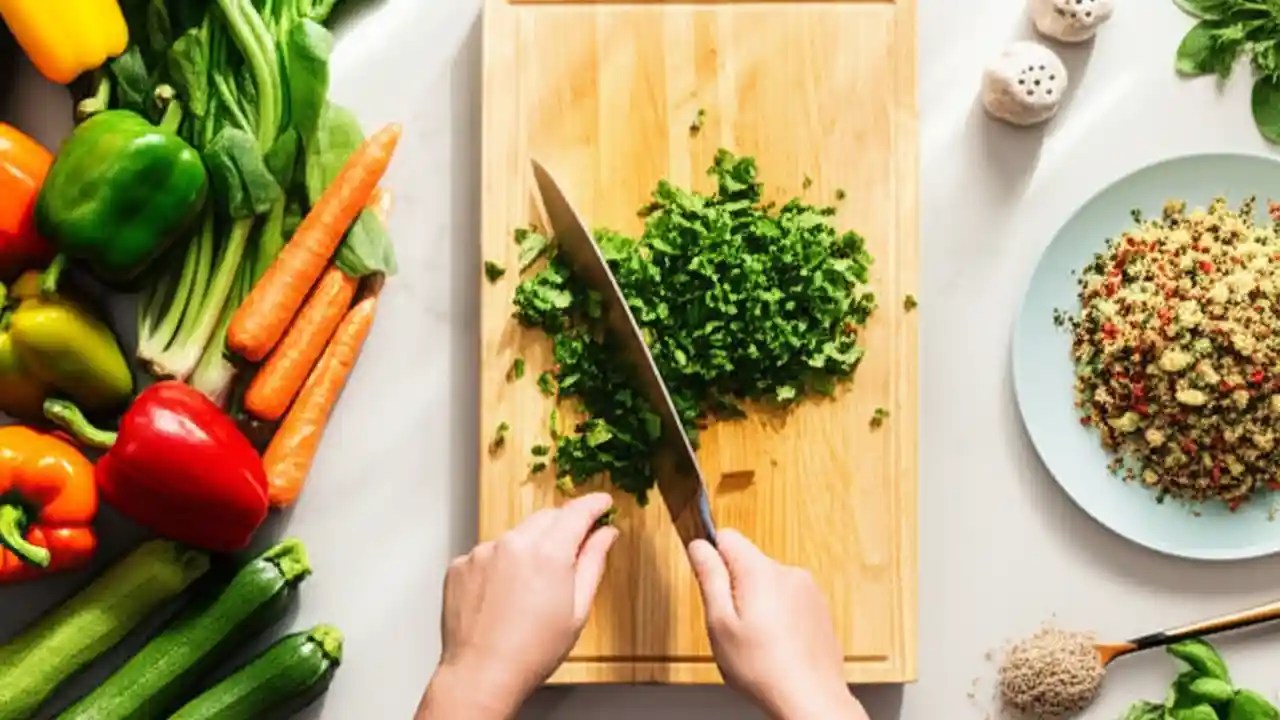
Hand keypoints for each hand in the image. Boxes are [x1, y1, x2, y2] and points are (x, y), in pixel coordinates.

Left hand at [417, 493, 618, 718]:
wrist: (481, 674)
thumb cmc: (531, 652)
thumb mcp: (577, 610)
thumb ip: (593, 563)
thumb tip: (605, 534)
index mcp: (548, 553)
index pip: (577, 512)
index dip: (594, 504)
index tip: (602, 502)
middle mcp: (513, 544)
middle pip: (546, 518)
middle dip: (562, 528)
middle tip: (570, 553)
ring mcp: (482, 552)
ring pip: (516, 536)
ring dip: (528, 549)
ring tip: (528, 591)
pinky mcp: (460, 564)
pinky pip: (488, 553)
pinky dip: (499, 565)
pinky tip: (502, 596)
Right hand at [688, 530, 868, 719]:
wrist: (810, 699)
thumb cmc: (762, 668)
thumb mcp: (720, 623)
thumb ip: (709, 577)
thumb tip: (698, 545)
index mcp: (760, 571)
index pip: (727, 537)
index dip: (711, 557)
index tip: (710, 583)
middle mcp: (788, 572)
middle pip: (748, 562)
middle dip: (735, 587)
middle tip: (732, 625)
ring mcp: (808, 590)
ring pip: (768, 582)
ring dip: (758, 603)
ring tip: (756, 641)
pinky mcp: (818, 608)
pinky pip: (788, 599)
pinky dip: (779, 616)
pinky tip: (776, 645)